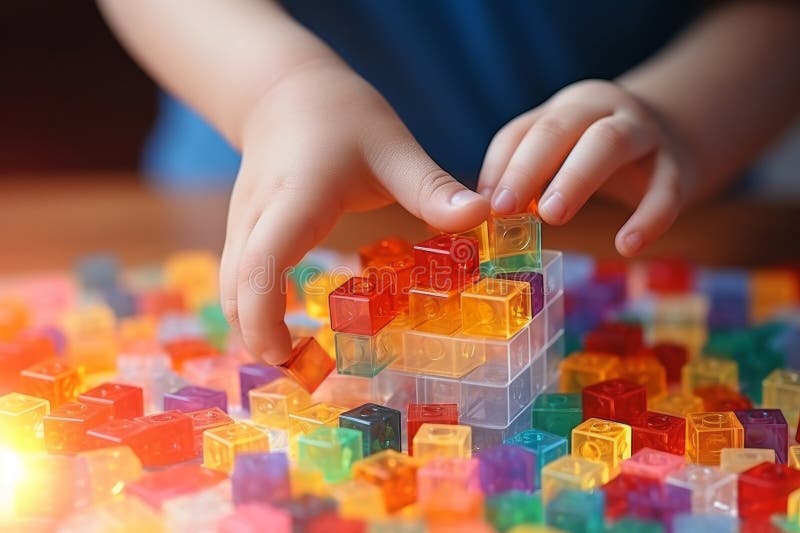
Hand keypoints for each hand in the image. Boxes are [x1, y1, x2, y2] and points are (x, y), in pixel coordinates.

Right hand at [222, 61, 489, 363]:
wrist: (286, 92)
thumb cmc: (341, 114)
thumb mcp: (392, 146)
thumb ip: (431, 186)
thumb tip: (482, 216)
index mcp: (294, 199)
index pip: (263, 263)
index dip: (265, 316)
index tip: (287, 355)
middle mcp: (257, 216)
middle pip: (234, 289)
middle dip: (257, 337)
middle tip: (305, 373)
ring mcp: (242, 224)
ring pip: (229, 287)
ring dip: (253, 326)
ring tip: (299, 357)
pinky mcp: (244, 230)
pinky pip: (239, 278)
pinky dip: (254, 309)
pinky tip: (288, 326)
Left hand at [478, 79, 695, 256]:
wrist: (677, 137)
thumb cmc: (596, 153)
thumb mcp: (562, 154)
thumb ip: (525, 175)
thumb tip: (482, 211)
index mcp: (566, 109)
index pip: (524, 131)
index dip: (500, 166)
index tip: (482, 205)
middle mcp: (603, 111)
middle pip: (562, 127)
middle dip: (529, 166)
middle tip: (505, 208)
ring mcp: (644, 134)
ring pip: (610, 143)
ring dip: (576, 177)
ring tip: (551, 216)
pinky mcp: (677, 166)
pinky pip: (665, 189)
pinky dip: (648, 218)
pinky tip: (627, 245)